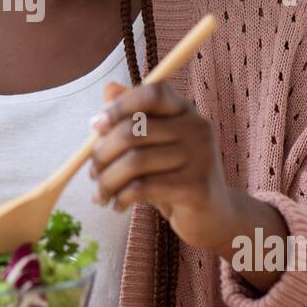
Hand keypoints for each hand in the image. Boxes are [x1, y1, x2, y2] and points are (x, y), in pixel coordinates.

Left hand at [87, 80, 238, 252]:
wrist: (214, 217)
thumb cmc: (175, 177)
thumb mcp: (154, 146)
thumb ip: (132, 118)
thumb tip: (108, 89)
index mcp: (185, 111)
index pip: (152, 93)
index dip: (119, 106)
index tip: (96, 126)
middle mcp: (197, 128)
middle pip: (133, 131)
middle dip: (102, 154)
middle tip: (93, 173)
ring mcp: (201, 156)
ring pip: (134, 162)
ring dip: (107, 181)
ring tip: (101, 194)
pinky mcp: (197, 187)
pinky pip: (144, 187)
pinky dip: (121, 198)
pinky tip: (117, 206)